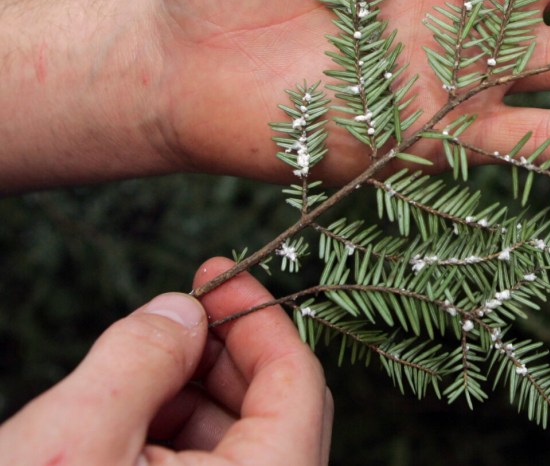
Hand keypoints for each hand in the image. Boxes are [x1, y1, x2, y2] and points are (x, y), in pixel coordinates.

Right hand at [0, 258, 330, 465]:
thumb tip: (183, 310)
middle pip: (274, 412)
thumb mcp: (77, 435)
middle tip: (173, 317)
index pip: (297, 384)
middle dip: (221, 355)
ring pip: (240, 446)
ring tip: (135, 371)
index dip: (259, 319)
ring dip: (193, 396)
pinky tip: (128, 419)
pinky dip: (174, 441)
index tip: (217, 277)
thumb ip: (143, 356)